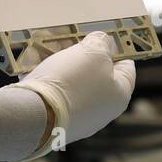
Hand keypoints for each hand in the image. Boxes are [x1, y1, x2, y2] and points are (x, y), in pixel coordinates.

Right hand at [10, 31, 135, 152]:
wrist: (36, 114)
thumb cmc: (72, 81)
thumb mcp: (93, 50)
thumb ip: (102, 42)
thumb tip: (104, 43)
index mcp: (119, 96)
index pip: (126, 67)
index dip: (116, 48)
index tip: (102, 37)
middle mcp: (102, 112)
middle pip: (97, 75)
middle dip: (84, 56)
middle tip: (71, 42)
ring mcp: (79, 120)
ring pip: (74, 84)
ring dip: (63, 67)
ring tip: (47, 53)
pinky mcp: (57, 123)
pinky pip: (55, 96)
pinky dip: (48, 82)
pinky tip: (35, 70)